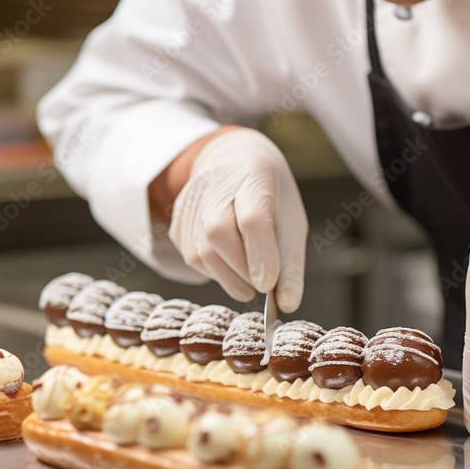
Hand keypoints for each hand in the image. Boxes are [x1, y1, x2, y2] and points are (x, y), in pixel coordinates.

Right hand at [169, 129, 306, 311]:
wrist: (235, 163)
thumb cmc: (271, 198)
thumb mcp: (292, 221)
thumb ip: (291, 263)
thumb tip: (288, 304)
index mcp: (256, 175)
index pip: (253, 217)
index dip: (260, 255)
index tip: (267, 285)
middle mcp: (216, 183)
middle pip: (218, 233)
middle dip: (241, 270)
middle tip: (260, 286)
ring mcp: (190, 201)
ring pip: (200, 252)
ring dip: (227, 277)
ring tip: (248, 279)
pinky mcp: (177, 220)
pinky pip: (191, 257)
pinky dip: (213, 270)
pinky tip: (230, 263)